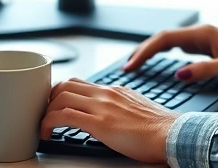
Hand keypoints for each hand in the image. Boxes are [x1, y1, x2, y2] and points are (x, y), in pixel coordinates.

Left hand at [40, 78, 177, 163]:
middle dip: (50, 99)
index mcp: (115, 90)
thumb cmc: (160, 127)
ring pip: (60, 97)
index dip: (61, 92)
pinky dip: (49, 123)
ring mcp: (102, 106)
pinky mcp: (100, 123)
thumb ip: (123, 106)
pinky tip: (48, 134)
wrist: (172, 133)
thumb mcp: (138, 108)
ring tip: (45, 126)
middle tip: (46, 115)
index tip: (55, 105)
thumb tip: (115, 114)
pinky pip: (64, 116)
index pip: (80, 83)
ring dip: (46, 111)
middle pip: (65, 85)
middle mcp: (106, 93)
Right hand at [123, 24, 217, 80]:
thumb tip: (179, 74)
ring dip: (150, 52)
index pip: (165, 39)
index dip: (146, 51)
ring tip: (134, 66)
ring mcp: (200, 39)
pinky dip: (161, 54)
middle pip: (162, 39)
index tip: (132, 65)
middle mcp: (198, 33)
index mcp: (202, 34)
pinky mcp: (204, 47)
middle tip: (126, 68)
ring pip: (167, 42)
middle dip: (142, 51)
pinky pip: (176, 48)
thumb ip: (204, 70)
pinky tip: (155, 63)